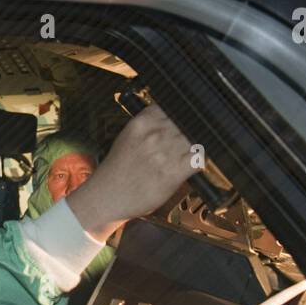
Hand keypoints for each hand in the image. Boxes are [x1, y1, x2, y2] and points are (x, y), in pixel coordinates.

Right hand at [66, 105, 195, 240]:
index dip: (182, 115)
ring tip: (185, 155)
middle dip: (188, 132)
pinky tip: (193, 163)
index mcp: (142, 122)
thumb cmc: (116, 170)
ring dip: (193, 146)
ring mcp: (165, 153)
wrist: (106, 196)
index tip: (184, 121)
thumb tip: (174, 120)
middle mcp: (154, 134)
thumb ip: (149, 126)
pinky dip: (199, 160)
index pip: (174, 108)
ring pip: (194, 140)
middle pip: (187, 124)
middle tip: (183, 143)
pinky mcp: (173, 172)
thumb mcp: (128, 137)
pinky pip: (198, 159)